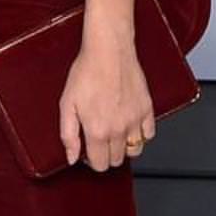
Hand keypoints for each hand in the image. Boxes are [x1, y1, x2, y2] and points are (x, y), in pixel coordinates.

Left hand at [59, 23, 155, 170]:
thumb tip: (72, 158)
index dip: (91, 160)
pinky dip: (141, 135)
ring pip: (135, 151)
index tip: (88, 150)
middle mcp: (119, 129)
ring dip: (124, 147)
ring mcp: (136, 120)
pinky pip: (149, 134)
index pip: (100, 164)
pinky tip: (130, 125)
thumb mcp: (66, 104)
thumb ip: (68, 135)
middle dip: (106, 154)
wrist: (109, 51)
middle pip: (116, 160)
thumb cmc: (87, 72)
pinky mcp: (147, 109)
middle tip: (99, 139)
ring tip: (114, 134)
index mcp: (97, 130)